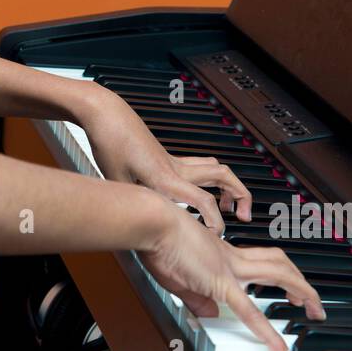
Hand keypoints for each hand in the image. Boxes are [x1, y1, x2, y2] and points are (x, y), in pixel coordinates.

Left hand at [78, 86, 251, 233]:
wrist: (106, 114)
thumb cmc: (109, 143)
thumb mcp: (115, 182)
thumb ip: (129, 205)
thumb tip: (136, 226)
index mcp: (164, 178)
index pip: (203, 200)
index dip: (216, 221)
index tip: (218, 236)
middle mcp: (175, 168)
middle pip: (223, 175)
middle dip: (241, 195)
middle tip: (245, 215)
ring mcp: (173, 160)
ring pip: (214, 167)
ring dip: (228, 185)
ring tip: (226, 206)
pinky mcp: (167, 157)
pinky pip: (199, 167)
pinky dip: (210, 181)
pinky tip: (198, 195)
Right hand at [139, 202, 325, 350]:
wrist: (153, 222)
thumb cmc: (156, 239)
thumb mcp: (177, 276)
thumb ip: (196, 297)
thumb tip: (211, 314)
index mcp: (221, 254)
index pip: (258, 262)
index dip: (277, 273)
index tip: (286, 288)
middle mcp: (231, 258)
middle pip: (278, 263)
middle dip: (300, 280)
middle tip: (312, 301)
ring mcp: (229, 268)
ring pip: (279, 273)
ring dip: (302, 291)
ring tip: (315, 310)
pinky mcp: (220, 282)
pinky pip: (250, 311)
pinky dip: (267, 332)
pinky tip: (278, 347)